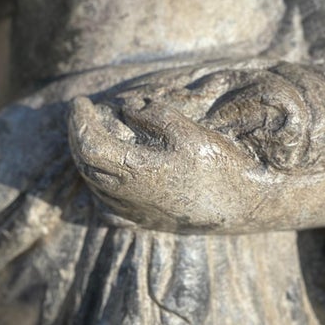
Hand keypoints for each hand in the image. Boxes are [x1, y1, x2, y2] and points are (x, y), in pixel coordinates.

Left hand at [68, 62, 324, 232]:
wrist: (246, 205)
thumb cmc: (219, 163)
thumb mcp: (186, 130)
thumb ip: (152, 114)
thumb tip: (125, 106)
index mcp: (136, 171)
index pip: (88, 144)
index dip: (78, 121)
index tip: (80, 101)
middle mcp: (130, 197)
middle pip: (85, 164)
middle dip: (78, 135)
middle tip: (82, 113)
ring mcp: (137, 213)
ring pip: (94, 185)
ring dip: (86, 158)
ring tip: (91, 134)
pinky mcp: (146, 223)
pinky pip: (108, 205)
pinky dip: (99, 183)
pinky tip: (107, 171)